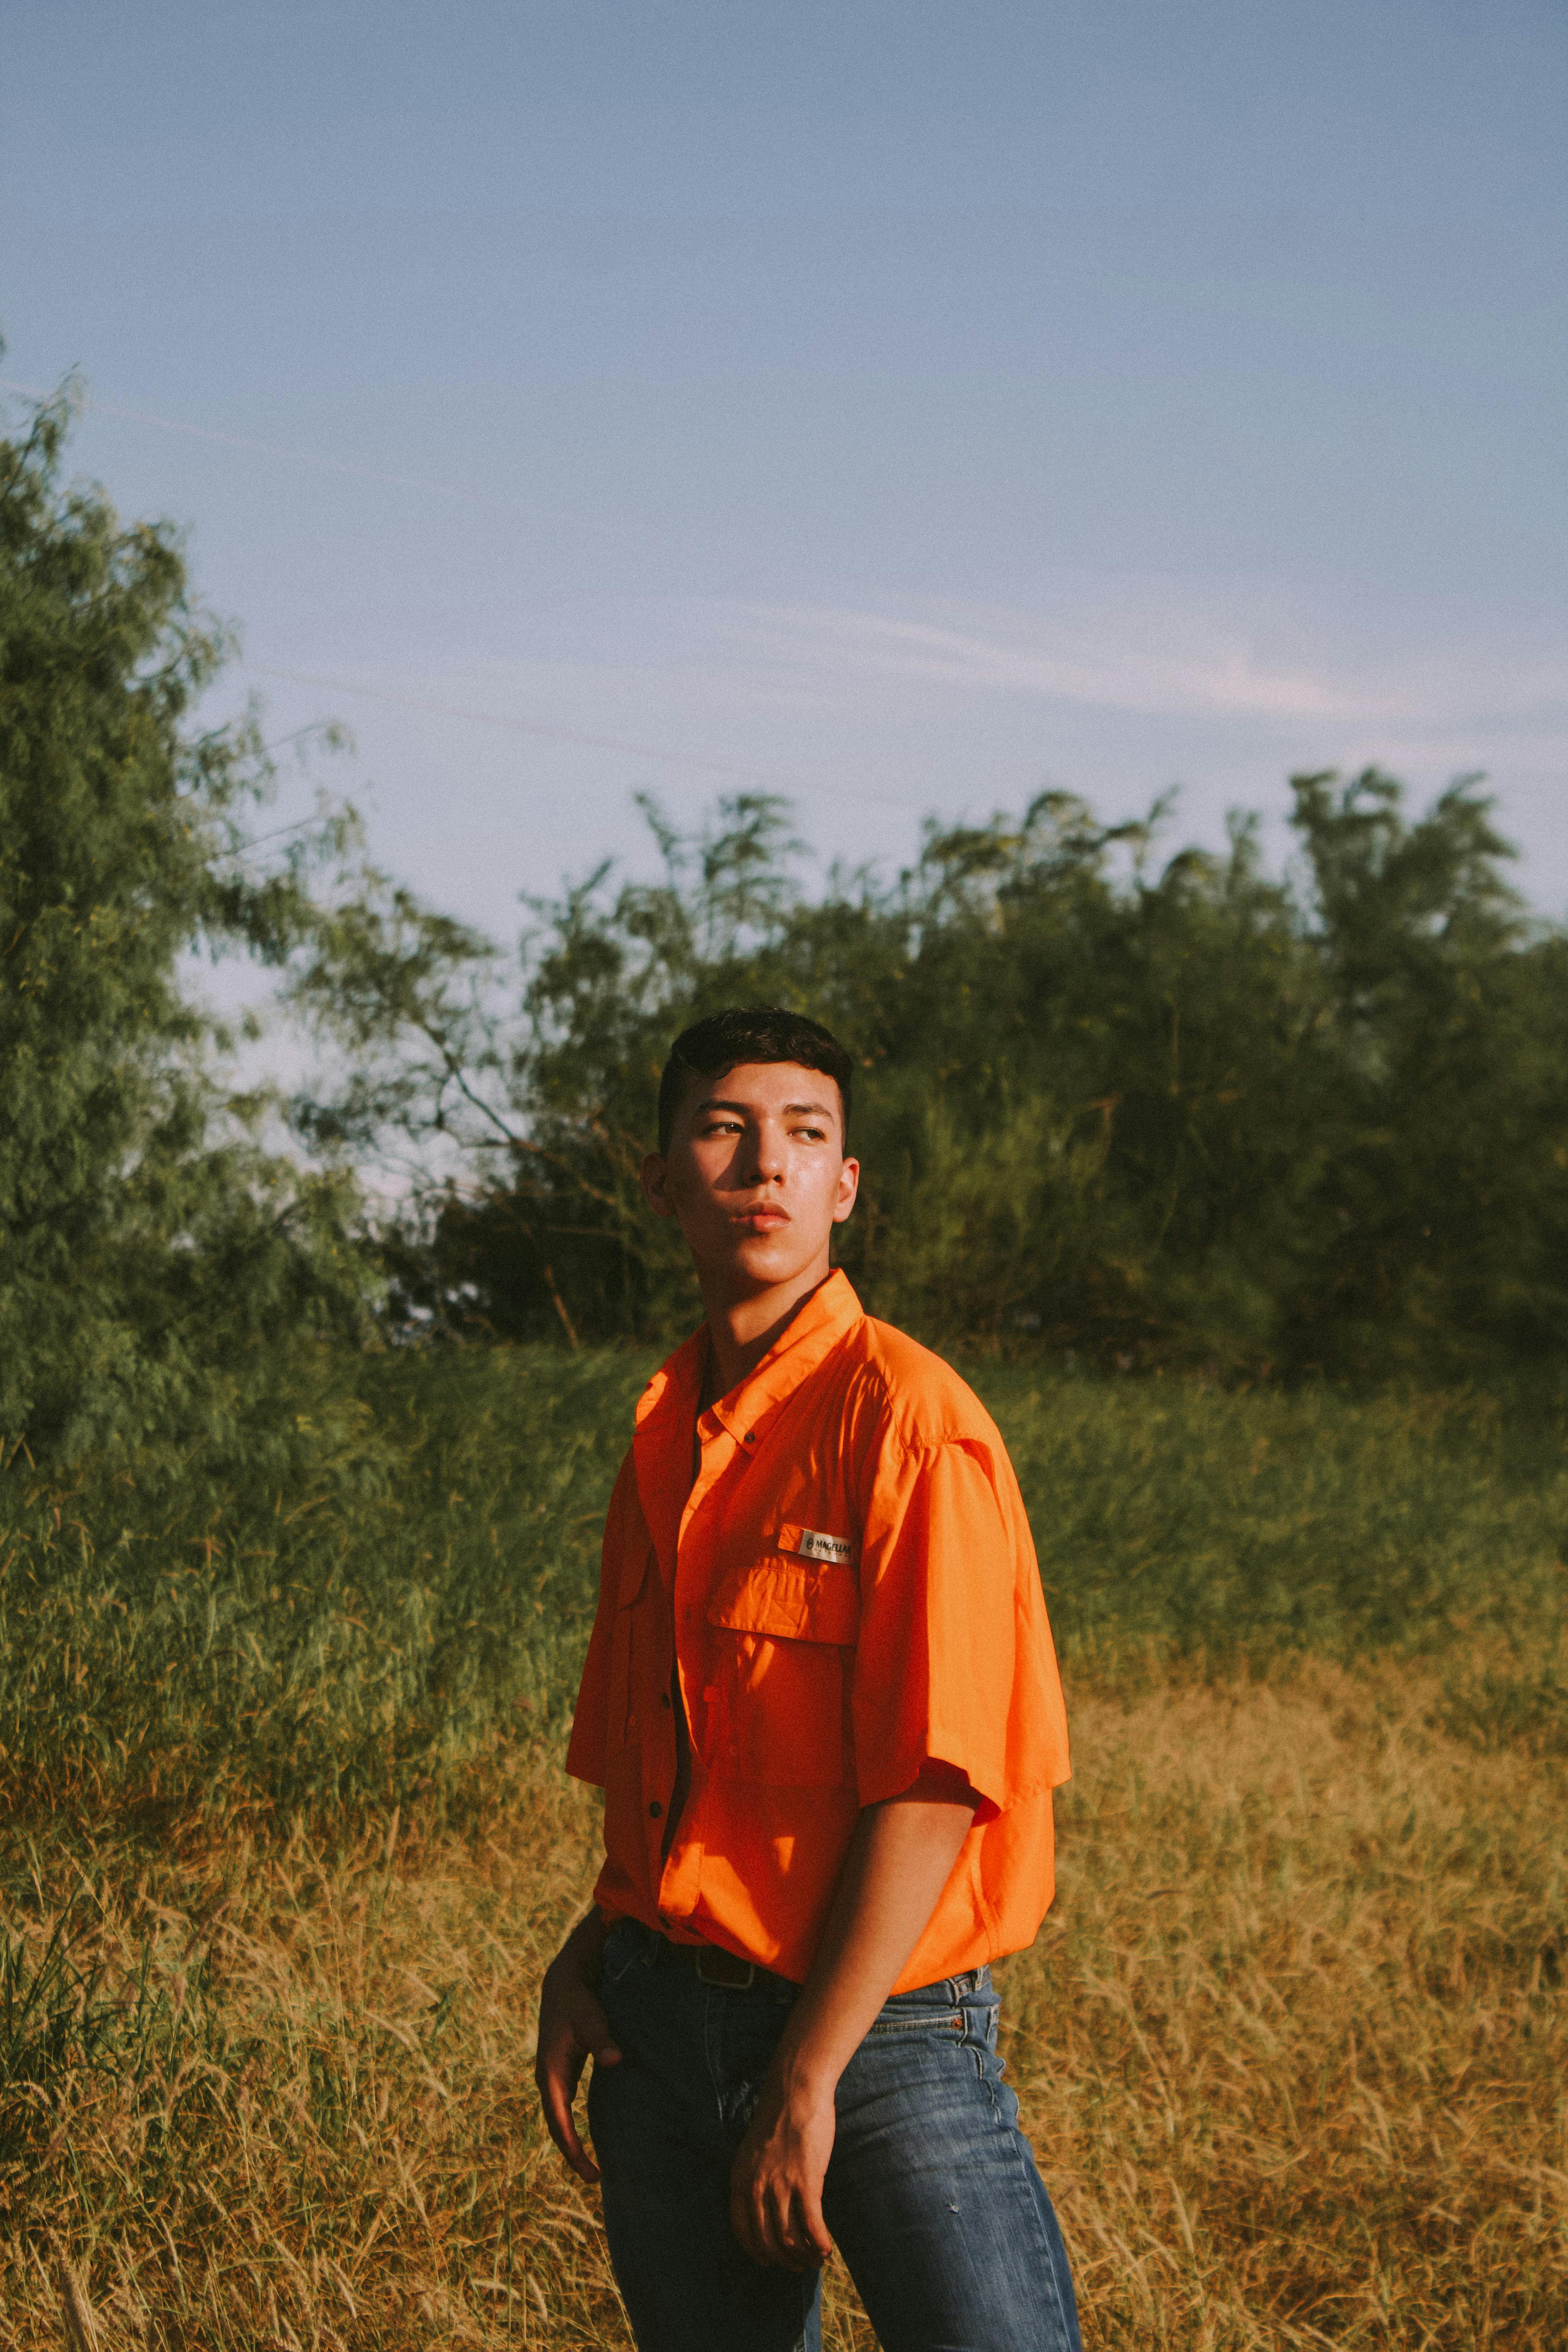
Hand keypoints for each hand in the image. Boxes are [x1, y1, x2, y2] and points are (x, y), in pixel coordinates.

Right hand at [534, 1917, 619, 2182]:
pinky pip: (563, 2110)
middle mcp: (547, 2081)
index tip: (589, 2172)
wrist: (562, 1984)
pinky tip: (586, 2141)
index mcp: (551, 2073)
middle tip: (595, 2180)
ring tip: (591, 2169)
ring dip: (570, 2144)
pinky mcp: (560, 2074)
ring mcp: (551, 2079)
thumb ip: (602, 2039)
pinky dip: (571, 2128)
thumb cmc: (579, 2002)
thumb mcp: (591, 2018)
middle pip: (556, 2127)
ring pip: (558, 2120)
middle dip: (572, 2155)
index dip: (573, 2150)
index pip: (559, 2122)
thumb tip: (615, 2060)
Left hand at [729, 2072, 835, 2270]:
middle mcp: (756, 2187)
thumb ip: (756, 2178)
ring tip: (816, 2258)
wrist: (796, 2089)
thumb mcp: (754, 2150)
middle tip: (799, 2264)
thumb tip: (768, 2206)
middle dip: (785, 2259)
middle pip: (768, 2241)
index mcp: (740, 2179)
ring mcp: (780, 2185)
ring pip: (790, 2238)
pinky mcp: (806, 2181)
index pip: (742, 2231)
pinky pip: (812, 2225)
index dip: (756, 2251)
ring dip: (804, 2255)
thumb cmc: (780, 2116)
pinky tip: (828, 2249)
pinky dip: (820, 2243)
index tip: (767, 2261)